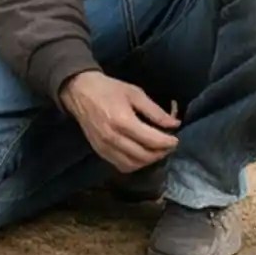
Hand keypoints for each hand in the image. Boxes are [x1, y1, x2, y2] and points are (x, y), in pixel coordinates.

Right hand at [59, 71, 180, 172]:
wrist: (79, 92)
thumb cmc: (109, 89)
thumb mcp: (135, 93)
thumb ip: (155, 111)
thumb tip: (174, 124)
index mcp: (123, 121)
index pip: (152, 141)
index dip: (168, 143)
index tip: (176, 139)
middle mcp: (113, 138)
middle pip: (144, 156)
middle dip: (161, 153)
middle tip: (168, 145)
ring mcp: (104, 147)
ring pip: (133, 165)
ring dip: (148, 161)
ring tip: (156, 151)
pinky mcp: (99, 151)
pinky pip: (121, 166)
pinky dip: (134, 164)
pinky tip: (140, 154)